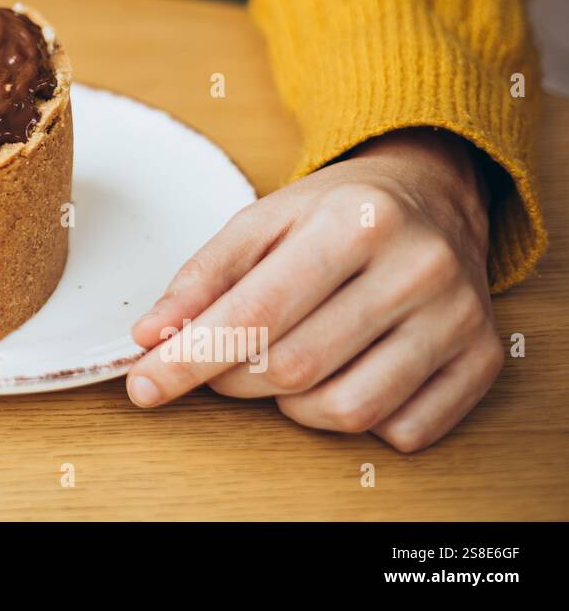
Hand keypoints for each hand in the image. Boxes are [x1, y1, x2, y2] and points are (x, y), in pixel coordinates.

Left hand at [126, 128, 502, 452]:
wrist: (432, 195)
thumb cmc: (336, 212)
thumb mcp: (262, 221)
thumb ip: (201, 277)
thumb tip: (151, 337)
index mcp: (355, 221)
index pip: (255, 314)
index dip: (190, 360)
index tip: (144, 386)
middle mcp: (417, 267)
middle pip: (293, 368)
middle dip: (234, 378)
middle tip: (220, 358)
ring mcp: (458, 318)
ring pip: (345, 411)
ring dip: (292, 405)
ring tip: (286, 360)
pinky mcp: (483, 359)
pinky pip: (401, 432)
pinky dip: (356, 419)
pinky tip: (346, 372)